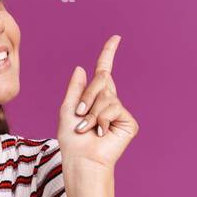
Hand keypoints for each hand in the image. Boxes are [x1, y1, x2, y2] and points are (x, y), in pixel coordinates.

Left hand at [57, 35, 137, 169]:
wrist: (82, 159)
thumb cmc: (72, 140)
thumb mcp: (68, 110)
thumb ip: (75, 89)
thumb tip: (82, 67)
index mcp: (95, 98)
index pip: (104, 72)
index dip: (109, 53)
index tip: (116, 37)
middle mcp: (109, 102)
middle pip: (102, 80)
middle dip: (87, 95)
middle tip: (80, 114)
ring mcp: (120, 112)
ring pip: (107, 95)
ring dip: (92, 111)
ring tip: (88, 127)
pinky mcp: (128, 122)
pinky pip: (114, 107)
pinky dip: (102, 118)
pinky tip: (101, 132)